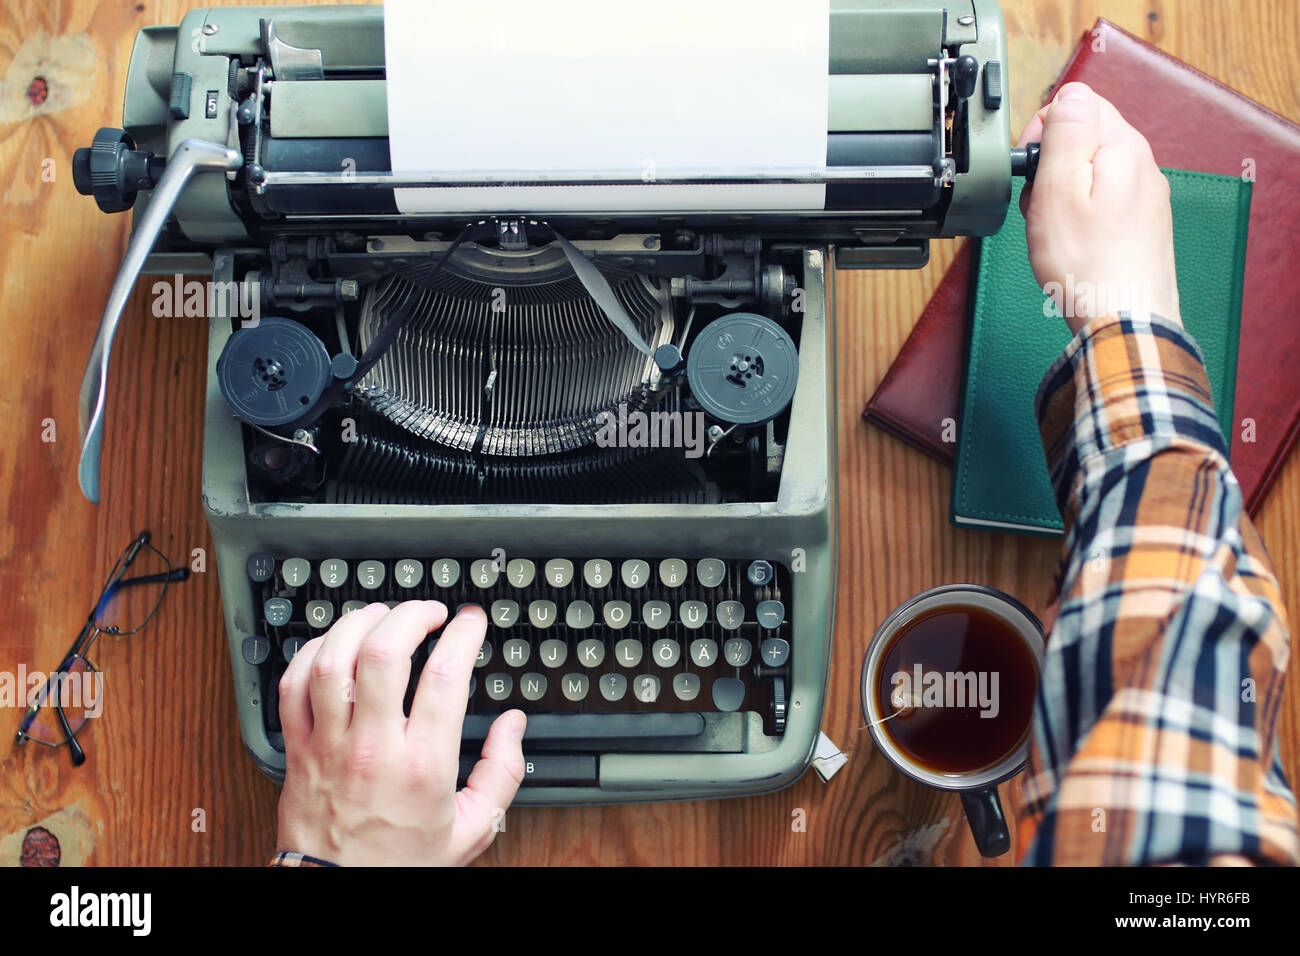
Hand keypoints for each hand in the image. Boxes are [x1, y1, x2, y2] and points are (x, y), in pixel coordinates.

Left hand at [275, 601, 525, 865]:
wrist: (338, 892)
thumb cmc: (400, 863)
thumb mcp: (472, 828)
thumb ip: (502, 773)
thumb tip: (513, 726)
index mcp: (423, 766)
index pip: (445, 677)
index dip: (463, 635)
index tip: (470, 623)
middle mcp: (373, 748)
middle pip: (384, 653)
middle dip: (411, 615)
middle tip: (429, 612)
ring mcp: (329, 745)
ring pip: (333, 659)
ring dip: (359, 623)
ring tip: (382, 616)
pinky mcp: (298, 748)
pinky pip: (293, 684)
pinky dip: (313, 652)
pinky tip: (337, 645)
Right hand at [1018, 81, 1179, 334]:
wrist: (1124, 321)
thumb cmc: (1087, 265)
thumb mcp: (1058, 190)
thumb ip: (1064, 134)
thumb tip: (1070, 95)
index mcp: (1122, 146)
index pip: (1078, 101)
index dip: (1042, 130)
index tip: (1030, 168)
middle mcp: (1142, 164)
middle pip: (1086, 136)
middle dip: (1051, 163)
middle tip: (1038, 204)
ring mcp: (1146, 194)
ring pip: (1092, 169)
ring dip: (1063, 191)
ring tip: (1053, 229)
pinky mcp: (1142, 223)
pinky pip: (1103, 199)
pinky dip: (1080, 213)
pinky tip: (1071, 243)